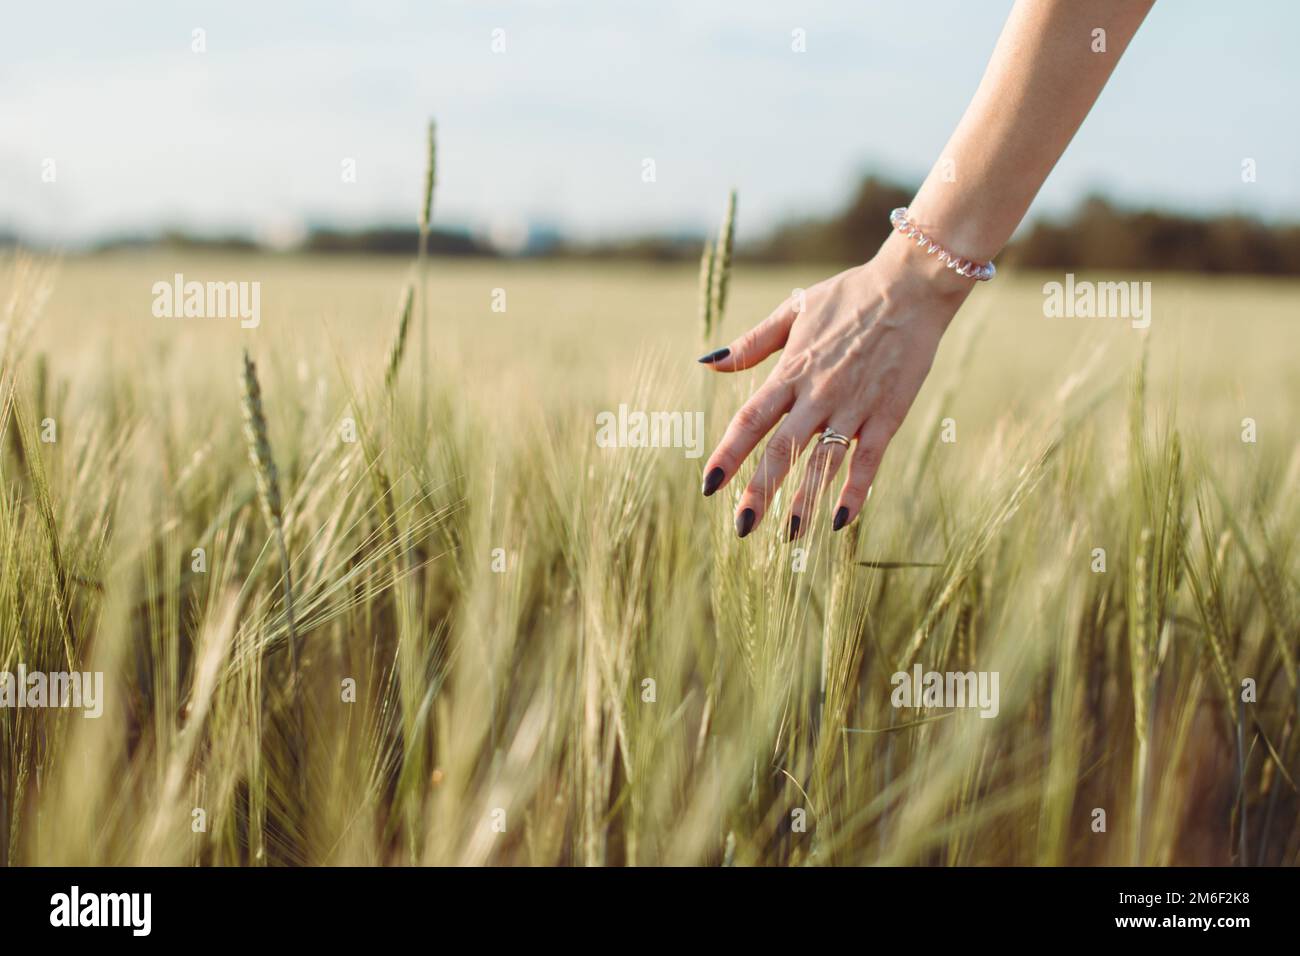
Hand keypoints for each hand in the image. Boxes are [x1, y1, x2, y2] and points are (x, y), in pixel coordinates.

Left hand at [698, 231, 973, 539]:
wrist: (911, 287)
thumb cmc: (849, 295)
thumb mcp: (794, 309)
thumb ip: (751, 344)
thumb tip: (708, 363)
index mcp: (791, 371)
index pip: (750, 420)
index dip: (728, 455)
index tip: (708, 486)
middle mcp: (817, 395)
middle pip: (781, 450)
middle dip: (759, 491)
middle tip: (741, 527)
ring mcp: (854, 407)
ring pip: (822, 463)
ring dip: (804, 501)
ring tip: (788, 536)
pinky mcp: (888, 415)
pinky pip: (868, 461)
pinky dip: (855, 492)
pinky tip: (841, 521)